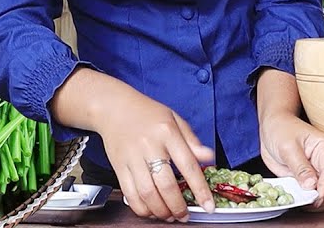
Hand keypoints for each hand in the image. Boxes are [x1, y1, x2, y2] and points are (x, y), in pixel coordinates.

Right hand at [57, 71, 215, 220]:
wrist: (114, 108)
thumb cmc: (147, 113)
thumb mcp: (175, 119)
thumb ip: (192, 140)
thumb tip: (209, 157)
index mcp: (168, 132)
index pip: (188, 165)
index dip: (200, 189)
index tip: (209, 206)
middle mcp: (149, 146)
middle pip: (166, 185)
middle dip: (178, 207)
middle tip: (185, 216)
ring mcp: (132, 158)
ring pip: (147, 194)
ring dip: (160, 211)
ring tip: (169, 216)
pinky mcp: (119, 167)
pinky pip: (130, 195)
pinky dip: (141, 209)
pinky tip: (151, 211)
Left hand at [258, 110, 323, 210]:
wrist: (272, 127)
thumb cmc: (281, 130)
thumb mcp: (288, 147)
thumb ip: (300, 167)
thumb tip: (312, 186)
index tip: (315, 200)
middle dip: (322, 198)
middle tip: (305, 203)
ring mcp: (319, 172)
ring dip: (316, 203)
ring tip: (301, 203)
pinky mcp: (310, 180)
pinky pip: (313, 195)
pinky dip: (308, 202)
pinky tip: (299, 201)